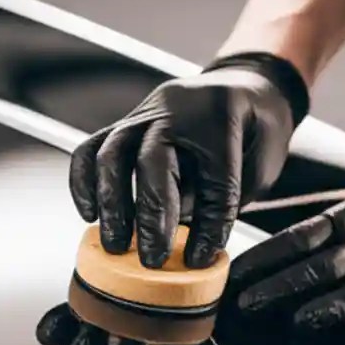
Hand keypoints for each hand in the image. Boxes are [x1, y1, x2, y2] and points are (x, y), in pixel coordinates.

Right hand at [69, 53, 307, 269]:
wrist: (241, 85)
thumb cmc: (256, 130)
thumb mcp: (260, 165)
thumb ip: (224, 201)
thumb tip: (190, 249)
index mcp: (220, 113)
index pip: (213, 177)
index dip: (208, 224)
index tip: (199, 258)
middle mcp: (175, 107)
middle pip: (152, 160)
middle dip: (149, 216)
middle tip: (151, 259)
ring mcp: (144, 113)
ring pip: (111, 153)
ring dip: (110, 204)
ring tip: (116, 246)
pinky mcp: (123, 125)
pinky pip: (90, 150)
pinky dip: (84, 184)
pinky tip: (91, 214)